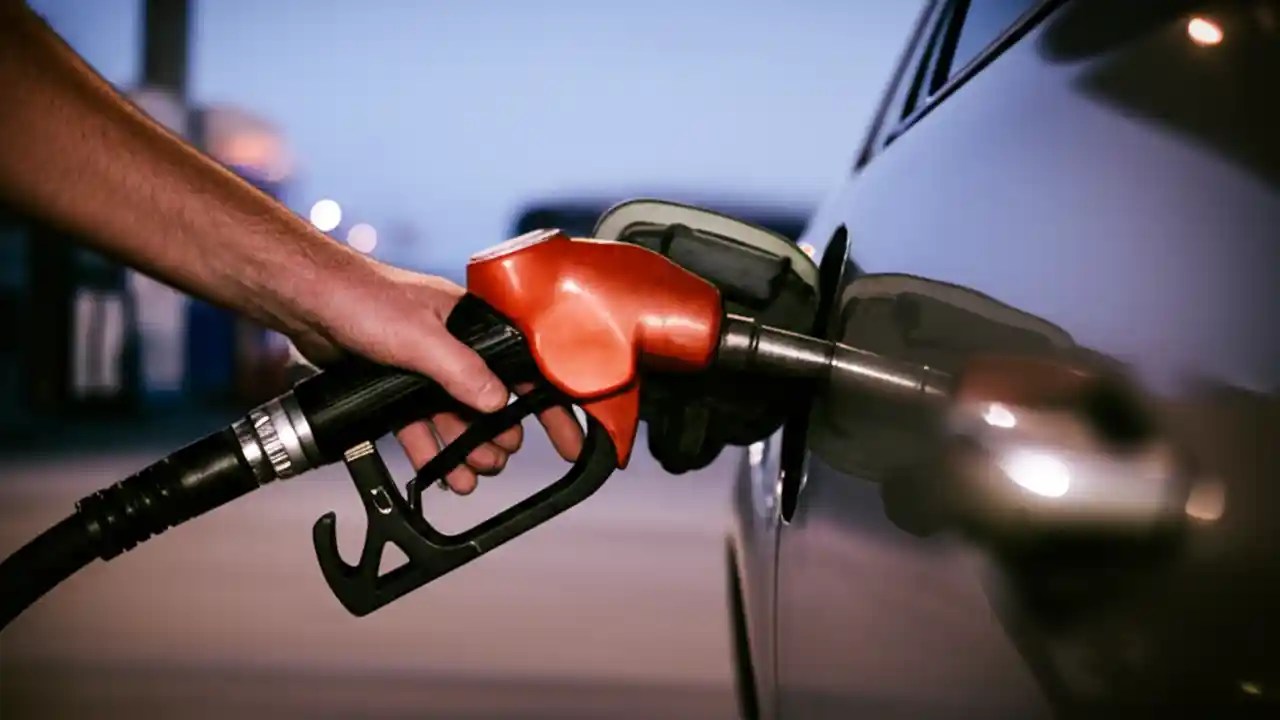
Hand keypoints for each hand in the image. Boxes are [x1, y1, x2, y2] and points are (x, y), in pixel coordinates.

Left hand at [290, 261, 583, 493]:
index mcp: (475, 324)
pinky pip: (423, 424)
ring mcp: (428, 367)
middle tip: (500, 461)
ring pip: (459, 417)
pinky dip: (433, 450)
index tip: (569, 439)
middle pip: (494, 401)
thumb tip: (498, 403)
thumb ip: (463, 372)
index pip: (529, 368)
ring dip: (467, 449)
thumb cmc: (364, 298)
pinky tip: (441, 474)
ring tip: (473, 475)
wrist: (307, 300)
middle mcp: (457, 345)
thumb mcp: (423, 337)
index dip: (551, 407)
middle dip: (501, 436)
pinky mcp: (399, 385)